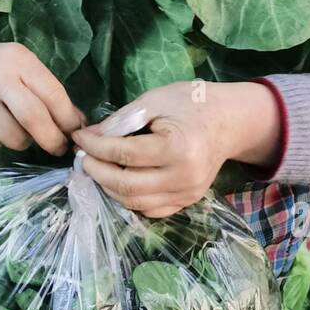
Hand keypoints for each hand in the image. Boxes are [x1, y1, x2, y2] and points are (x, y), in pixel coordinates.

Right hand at [0, 39, 85, 154]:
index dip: (68, 119)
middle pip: (32, 118)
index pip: (52, 94)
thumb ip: (48, 92)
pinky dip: (1, 141)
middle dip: (52, 139)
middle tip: (58, 147)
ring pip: (13, 138)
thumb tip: (78, 124)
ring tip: (20, 129)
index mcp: (17, 60)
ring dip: (24, 141)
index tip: (75, 131)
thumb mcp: (23, 68)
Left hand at [71, 82, 281, 217]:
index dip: (94, 147)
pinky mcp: (188, 201)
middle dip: (97, 172)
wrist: (230, 120)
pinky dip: (128, 198)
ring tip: (96, 168)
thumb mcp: (155, 100)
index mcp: (177, 148)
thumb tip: (89, 137)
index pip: (123, 154)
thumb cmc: (192, 103)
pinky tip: (117, 181)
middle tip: (82, 157)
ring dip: (109, 188)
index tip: (79, 138)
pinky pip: (150, 209)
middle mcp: (184, 177)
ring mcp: (187, 194)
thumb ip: (121, 120)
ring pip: (135, 202)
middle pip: (126, 185)